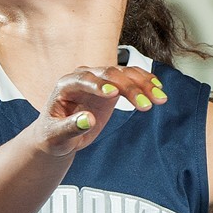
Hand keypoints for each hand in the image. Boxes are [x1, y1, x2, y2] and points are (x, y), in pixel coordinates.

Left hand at [32, 65, 167, 158]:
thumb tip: (87, 119)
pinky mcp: (112, 86)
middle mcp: (83, 77)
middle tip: (145, 105)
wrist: (59, 136)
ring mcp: (99, 80)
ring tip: (159, 99)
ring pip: (125, 75)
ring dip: (144, 85)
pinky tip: (158, 90)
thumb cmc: (53, 136)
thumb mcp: (56, 137)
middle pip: (110, 75)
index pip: (84, 80)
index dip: (99, 85)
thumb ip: (69, 128)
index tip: (114, 94)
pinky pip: (131, 80)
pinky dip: (145, 84)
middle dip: (129, 88)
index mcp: (65, 85)